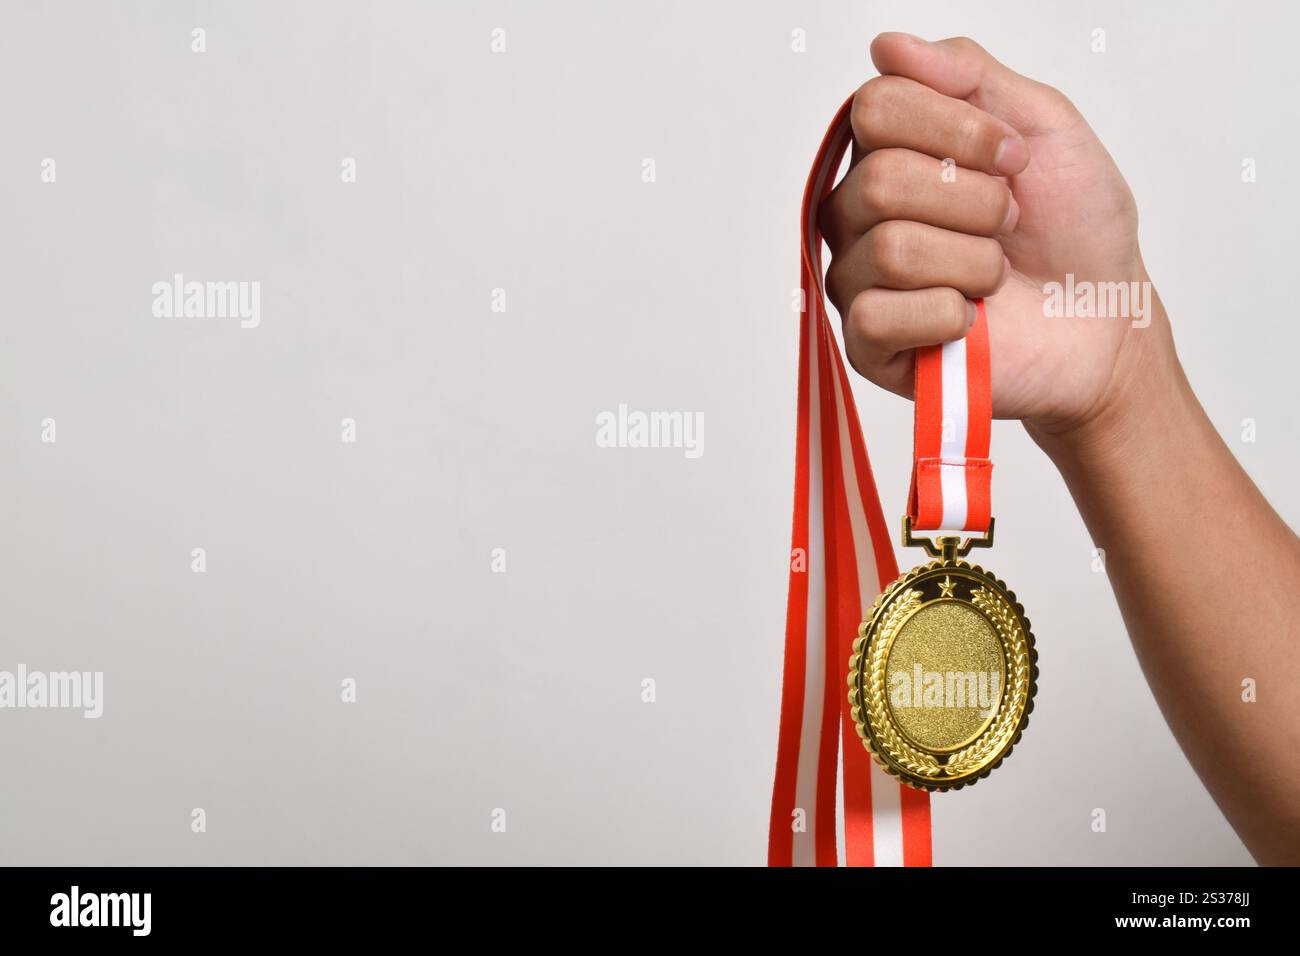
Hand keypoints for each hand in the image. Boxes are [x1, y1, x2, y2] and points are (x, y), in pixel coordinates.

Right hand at [820, 33, 1160, 432]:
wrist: (1104, 319)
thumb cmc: (1076, 229)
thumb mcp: (1042, 126)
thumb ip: (968, 75)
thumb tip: (886, 46)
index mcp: (891, 151)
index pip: (875, 107)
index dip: (956, 128)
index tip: (1013, 156)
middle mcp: (860, 211)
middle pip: (879, 179)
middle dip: (974, 201)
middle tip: (1008, 221)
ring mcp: (858, 277)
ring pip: (891, 249)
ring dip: (973, 262)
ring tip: (995, 275)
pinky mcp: (867, 344)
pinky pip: (877, 316)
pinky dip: (946, 316)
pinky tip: (969, 320)